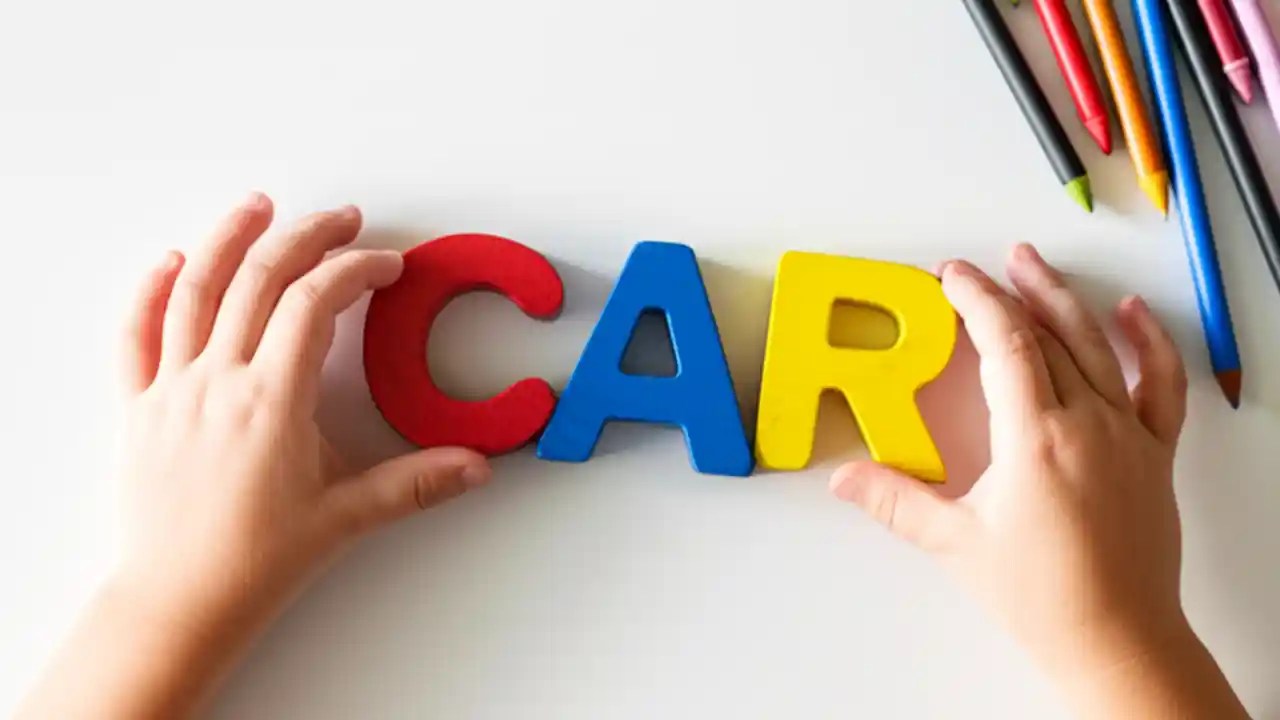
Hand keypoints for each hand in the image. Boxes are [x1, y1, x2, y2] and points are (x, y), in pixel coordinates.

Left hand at [116, 193, 491, 631]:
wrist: (178, 602)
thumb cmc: (256, 561)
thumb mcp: (347, 517)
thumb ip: (416, 484)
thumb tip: (477, 466)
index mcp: (272, 400)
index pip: (314, 303)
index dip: (354, 270)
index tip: (384, 265)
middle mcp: (218, 381)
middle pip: (259, 279)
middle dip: (306, 236)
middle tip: (341, 217)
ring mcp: (173, 389)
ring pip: (194, 290)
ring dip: (228, 238)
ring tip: (257, 206)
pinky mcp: (140, 408)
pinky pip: (137, 335)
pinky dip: (151, 290)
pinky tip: (172, 261)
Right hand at [830, 245, 1244, 715]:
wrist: (1116, 638)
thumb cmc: (1042, 597)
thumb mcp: (956, 544)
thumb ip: (895, 501)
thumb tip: (842, 478)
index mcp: (1036, 439)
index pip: (1005, 344)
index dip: (975, 301)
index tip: (951, 276)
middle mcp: (1087, 424)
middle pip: (1045, 335)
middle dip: (1005, 293)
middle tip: (976, 268)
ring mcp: (1126, 434)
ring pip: (1094, 345)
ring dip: (1061, 299)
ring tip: (1032, 264)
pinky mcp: (1153, 452)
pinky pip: (1158, 384)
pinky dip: (1147, 343)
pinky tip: (1130, 313)